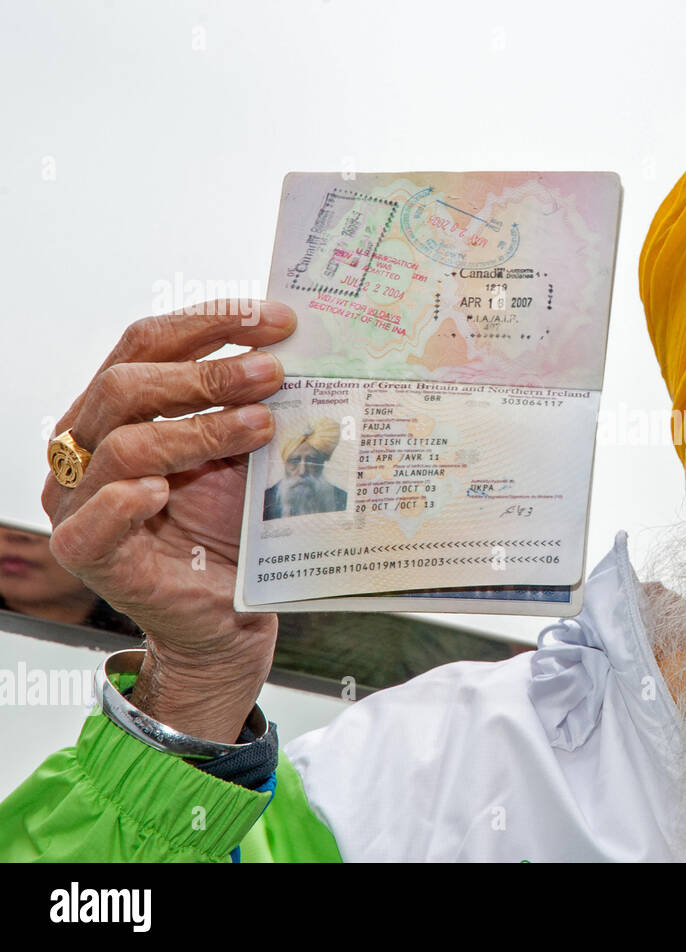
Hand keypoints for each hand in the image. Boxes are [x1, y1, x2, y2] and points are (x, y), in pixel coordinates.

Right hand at [43, 300, 295, 741]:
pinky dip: (126, 499)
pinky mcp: (87, 555)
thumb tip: (299, 349)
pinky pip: (93, 522)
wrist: (230, 615)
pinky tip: (162, 489)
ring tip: (260, 425)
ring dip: (198, 429)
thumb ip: (252, 403)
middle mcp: (87, 446)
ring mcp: (79, 501)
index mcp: (118, 408)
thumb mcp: (247, 453)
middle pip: (128, 384)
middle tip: (274, 372)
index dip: (210, 323)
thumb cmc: (231, 529)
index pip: (147, 343)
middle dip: (207, 373)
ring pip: (123, 446)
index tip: (277, 320)